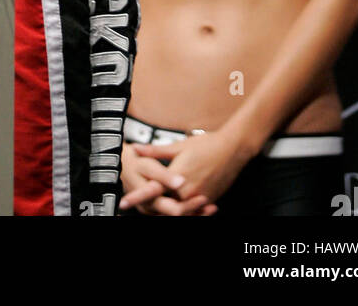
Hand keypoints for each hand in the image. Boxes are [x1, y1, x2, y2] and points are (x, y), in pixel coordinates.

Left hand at [128, 127, 251, 206]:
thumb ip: (155, 151)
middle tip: (136, 203)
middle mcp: (188, 191)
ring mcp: (199, 199)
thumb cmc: (206, 145)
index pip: (152, 190)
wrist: (232, 150)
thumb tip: (135, 149)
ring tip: (160, 204)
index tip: (124, 202)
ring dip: (169, 210)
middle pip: (165, 206)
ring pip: (179, 211)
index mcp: (177, 177)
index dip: (137, 197)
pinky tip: (181, 207)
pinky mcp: (208, 201)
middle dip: (153, 206)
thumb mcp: (178, 145)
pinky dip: (186, 212)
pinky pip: (193, 212)